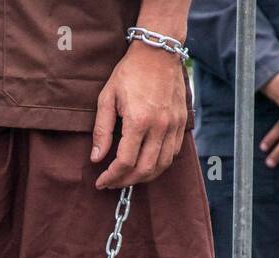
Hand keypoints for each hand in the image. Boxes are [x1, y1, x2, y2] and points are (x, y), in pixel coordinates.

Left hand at [92, 42, 188, 188]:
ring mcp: (174, 125)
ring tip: (128, 177)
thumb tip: (96, 158)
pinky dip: (159, 165)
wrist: (158, 53)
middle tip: (112, 183)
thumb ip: (101, 131)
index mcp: (139, 121)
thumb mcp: (107, 98)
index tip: (101, 182)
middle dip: (126, 182)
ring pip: (162, 165)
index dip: (111, 177)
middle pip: (145, 169)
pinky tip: (146, 164)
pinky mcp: (182, 122)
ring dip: (144, 177)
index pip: (125, 162)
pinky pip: (173, 153)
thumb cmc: (129, 73)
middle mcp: (160, 126)